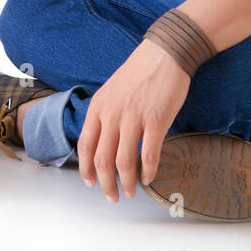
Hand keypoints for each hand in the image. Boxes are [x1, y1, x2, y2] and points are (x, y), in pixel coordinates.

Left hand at [76, 39, 190, 202]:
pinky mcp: (156, 120)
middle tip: (112, 196)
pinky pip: (148, 154)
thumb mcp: (112, 90)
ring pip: (123, 161)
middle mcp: (112, 114)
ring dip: (126, 182)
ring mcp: (134, 118)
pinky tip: (148, 178)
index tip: (90, 182)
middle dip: (105, 183)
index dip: (86, 168)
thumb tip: (103, 140)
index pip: (85, 144)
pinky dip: (147, 171)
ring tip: (130, 192)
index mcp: (98, 106)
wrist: (165, 53)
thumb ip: (105, 114)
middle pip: (102, 159)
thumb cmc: (140, 72)